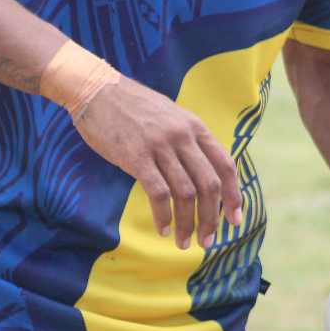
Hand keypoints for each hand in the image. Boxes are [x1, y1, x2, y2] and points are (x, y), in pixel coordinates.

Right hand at [72, 78, 242, 249]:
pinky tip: (162, 228)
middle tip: (207, 240)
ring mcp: (159, 146)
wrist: (95, 88)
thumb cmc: (129, 104)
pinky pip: (158, 193)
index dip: (233, 196)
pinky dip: (163, 216)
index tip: (234, 220)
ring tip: (183, 242)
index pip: (225, 166)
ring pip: (186, 194)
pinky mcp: (135, 156)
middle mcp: (182, 136)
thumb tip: (200, 172)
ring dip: (188, 224)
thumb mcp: (168, 114)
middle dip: (211, 218)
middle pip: (209, 185)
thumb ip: (186, 138)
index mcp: (193, 126)